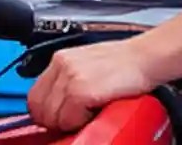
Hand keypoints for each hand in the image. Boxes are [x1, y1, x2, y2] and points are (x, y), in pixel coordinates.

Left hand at [27, 40, 157, 131]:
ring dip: (69, 122)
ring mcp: (70, 78)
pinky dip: (81, 122)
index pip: (35, 96)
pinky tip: (95, 112)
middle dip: (55, 121)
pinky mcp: (82, 90)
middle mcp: (62, 66)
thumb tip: (57, 105)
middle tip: (74, 120)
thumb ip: (68, 81)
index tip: (57, 119)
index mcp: (60, 60)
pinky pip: (69, 119)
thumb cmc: (125, 63)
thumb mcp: (88, 65)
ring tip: (89, 114)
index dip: (45, 113)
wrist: (147, 57)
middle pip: (39, 108)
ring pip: (52, 116)